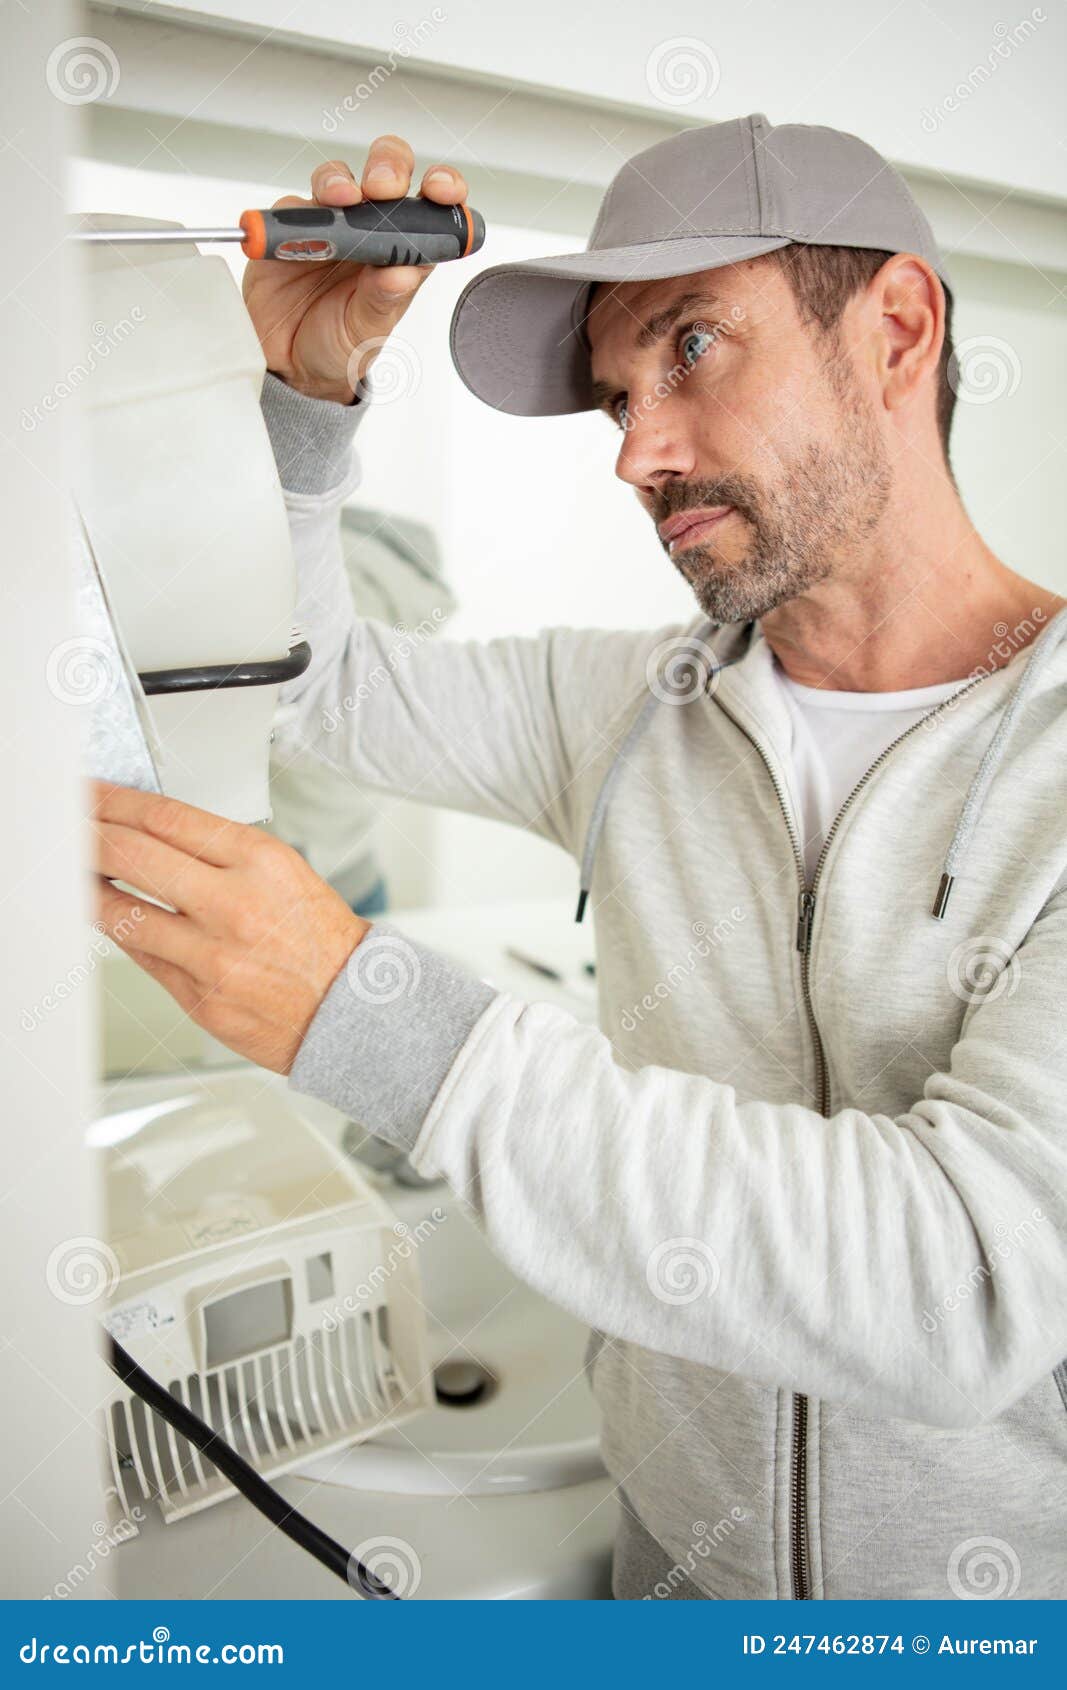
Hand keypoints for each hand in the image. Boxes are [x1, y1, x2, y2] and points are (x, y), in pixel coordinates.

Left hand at [90, 783, 369, 1073]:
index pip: (166, 817)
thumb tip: (152, 833)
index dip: (114, 801)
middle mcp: (234, 905)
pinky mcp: (198, 998)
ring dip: (88, 886)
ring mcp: (212, 955)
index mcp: (260, 862)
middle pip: (131, 855)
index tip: (90, 794)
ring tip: (76, 872)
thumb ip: (219, 852)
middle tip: (67, 825)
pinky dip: (122, 930)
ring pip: (121, 911)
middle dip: (86, 834)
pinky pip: (141, 955)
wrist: (353, 1009)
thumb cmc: (321, 940)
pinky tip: (113, 915)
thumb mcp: (283, 871)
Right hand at [242, 135, 469, 402]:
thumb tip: (402, 272)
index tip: (443, 192)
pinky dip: (295, 210)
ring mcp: (330, 224)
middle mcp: (369, 230)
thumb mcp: (367, 332)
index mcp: (402, 252)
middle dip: (389, 167)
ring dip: (340, 180)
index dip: (442, 190)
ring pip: (338, 178)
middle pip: (386, 173)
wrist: (288, 364)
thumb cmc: (338, 345)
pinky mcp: (290, 227)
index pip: (431, 210)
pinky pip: (291, 205)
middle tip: (383, 187)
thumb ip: (383, 300)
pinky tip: (298, 231)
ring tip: (342, 199)